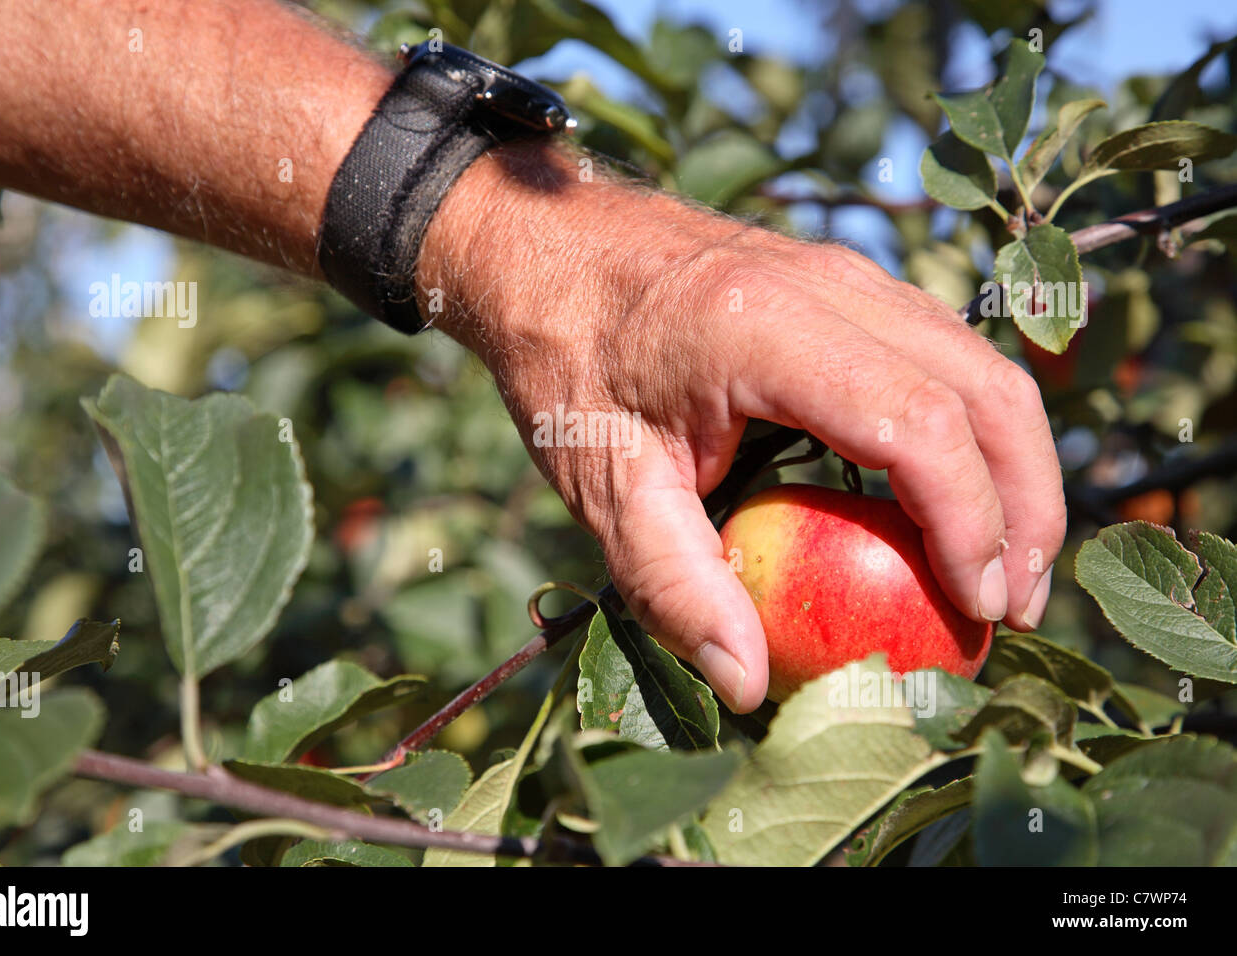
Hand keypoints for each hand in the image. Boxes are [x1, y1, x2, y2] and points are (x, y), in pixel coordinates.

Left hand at [420, 142, 1065, 713]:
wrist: (548, 247)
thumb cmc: (567, 365)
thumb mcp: (602, 484)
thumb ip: (672, 583)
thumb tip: (747, 683)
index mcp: (762, 331)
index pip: (919, 424)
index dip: (972, 522)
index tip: (978, 609)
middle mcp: (829, 284)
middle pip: (985, 389)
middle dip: (1027, 507)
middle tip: (1015, 608)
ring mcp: (849, 273)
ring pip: (983, 365)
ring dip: (1016, 468)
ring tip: (1005, 568)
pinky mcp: (852, 282)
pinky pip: (947, 355)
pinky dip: (976, 432)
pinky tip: (957, 500)